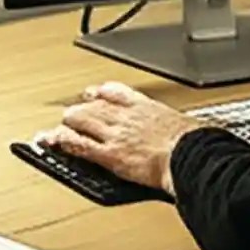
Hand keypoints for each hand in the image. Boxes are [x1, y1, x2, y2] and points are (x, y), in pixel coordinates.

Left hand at [37, 82, 204, 194]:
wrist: (194, 158)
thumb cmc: (198, 144)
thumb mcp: (186, 124)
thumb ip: (175, 125)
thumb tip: (190, 130)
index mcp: (145, 106)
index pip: (114, 91)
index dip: (98, 92)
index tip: (91, 94)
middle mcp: (125, 116)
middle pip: (91, 105)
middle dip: (79, 111)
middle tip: (71, 117)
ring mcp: (114, 133)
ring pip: (79, 121)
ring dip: (67, 124)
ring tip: (58, 129)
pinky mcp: (108, 154)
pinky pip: (78, 144)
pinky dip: (61, 141)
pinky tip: (51, 141)